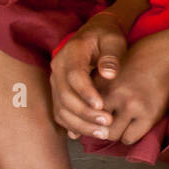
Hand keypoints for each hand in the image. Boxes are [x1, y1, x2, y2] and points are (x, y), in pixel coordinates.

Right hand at [50, 12, 126, 139]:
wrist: (94, 34)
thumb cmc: (106, 37)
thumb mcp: (113, 40)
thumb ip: (111, 56)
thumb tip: (109, 74)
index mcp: (71, 53)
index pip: (74, 76)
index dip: (86, 92)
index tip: (102, 106)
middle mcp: (58, 68)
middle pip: (65, 95)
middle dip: (85, 113)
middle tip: (107, 123)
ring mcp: (56, 82)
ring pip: (61, 108)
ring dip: (80, 124)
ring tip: (103, 133)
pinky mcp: (59, 93)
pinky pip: (61, 112)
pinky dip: (73, 125)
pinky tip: (88, 133)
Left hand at [94, 29, 168, 146]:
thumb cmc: (146, 54)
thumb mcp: (115, 64)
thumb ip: (99, 81)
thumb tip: (86, 103)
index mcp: (102, 80)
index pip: (82, 108)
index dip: (85, 115)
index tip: (90, 118)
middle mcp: (114, 93)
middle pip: (93, 123)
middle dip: (97, 127)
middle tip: (105, 125)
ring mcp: (132, 105)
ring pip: (110, 134)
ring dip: (113, 132)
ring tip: (121, 125)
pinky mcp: (149, 114)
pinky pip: (129, 138)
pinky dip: (128, 135)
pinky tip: (133, 126)